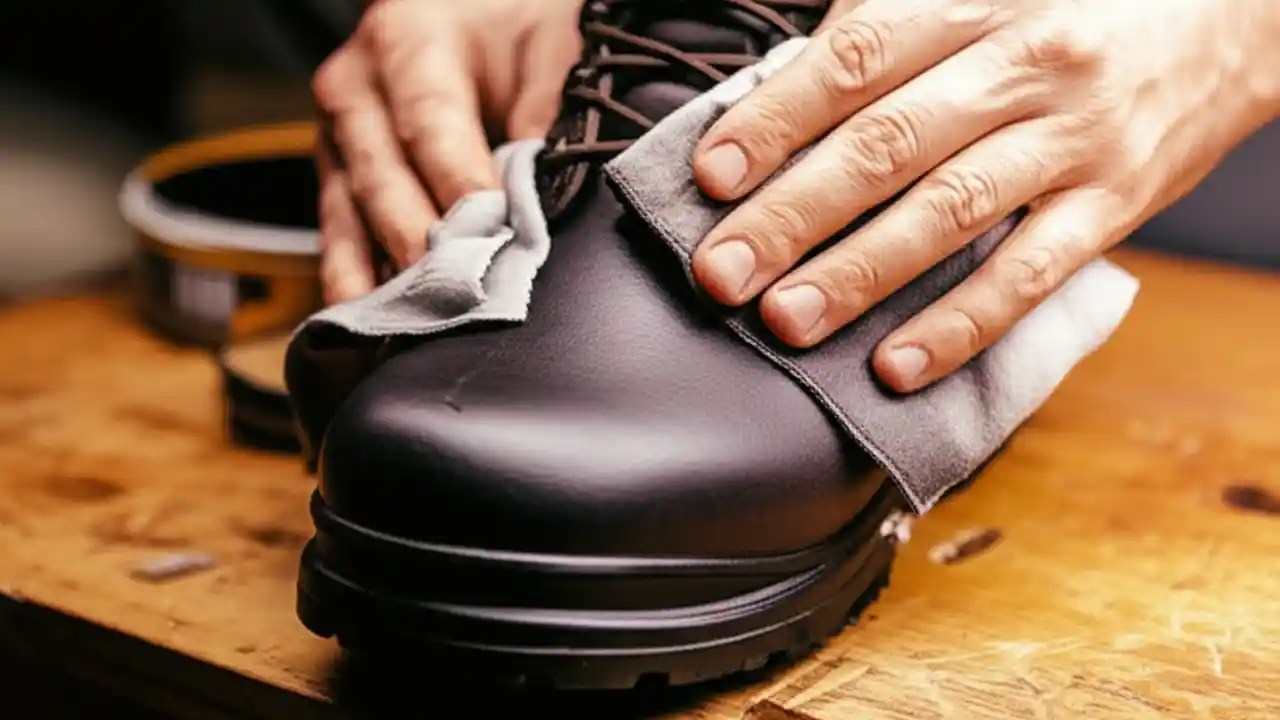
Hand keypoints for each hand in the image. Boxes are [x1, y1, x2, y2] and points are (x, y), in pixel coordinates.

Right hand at [312, 0, 583, 303]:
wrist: (467, 8)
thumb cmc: (514, 22)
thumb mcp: (547, 45)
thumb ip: (548, 113)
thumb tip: (542, 203)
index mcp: (405, 40)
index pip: (430, 126)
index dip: (459, 187)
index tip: (491, 238)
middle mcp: (354, 89)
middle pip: (383, 182)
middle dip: (422, 247)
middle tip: (458, 303)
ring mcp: (336, 137)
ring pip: (349, 219)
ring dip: (380, 281)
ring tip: (406, 338)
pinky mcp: (338, 177)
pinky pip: (341, 238)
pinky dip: (360, 285)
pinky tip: (375, 333)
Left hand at [690, 0, 1279, 391]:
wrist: (1229, 12)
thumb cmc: (1068, 6)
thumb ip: (886, 36)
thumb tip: (773, 104)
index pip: (855, 60)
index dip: (776, 119)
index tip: (711, 176)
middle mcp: (1024, 61)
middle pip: (888, 143)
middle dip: (792, 213)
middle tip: (721, 271)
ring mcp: (1073, 136)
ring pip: (950, 211)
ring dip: (859, 273)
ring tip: (786, 320)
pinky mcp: (1115, 201)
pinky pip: (1032, 272)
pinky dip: (963, 323)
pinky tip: (898, 365)